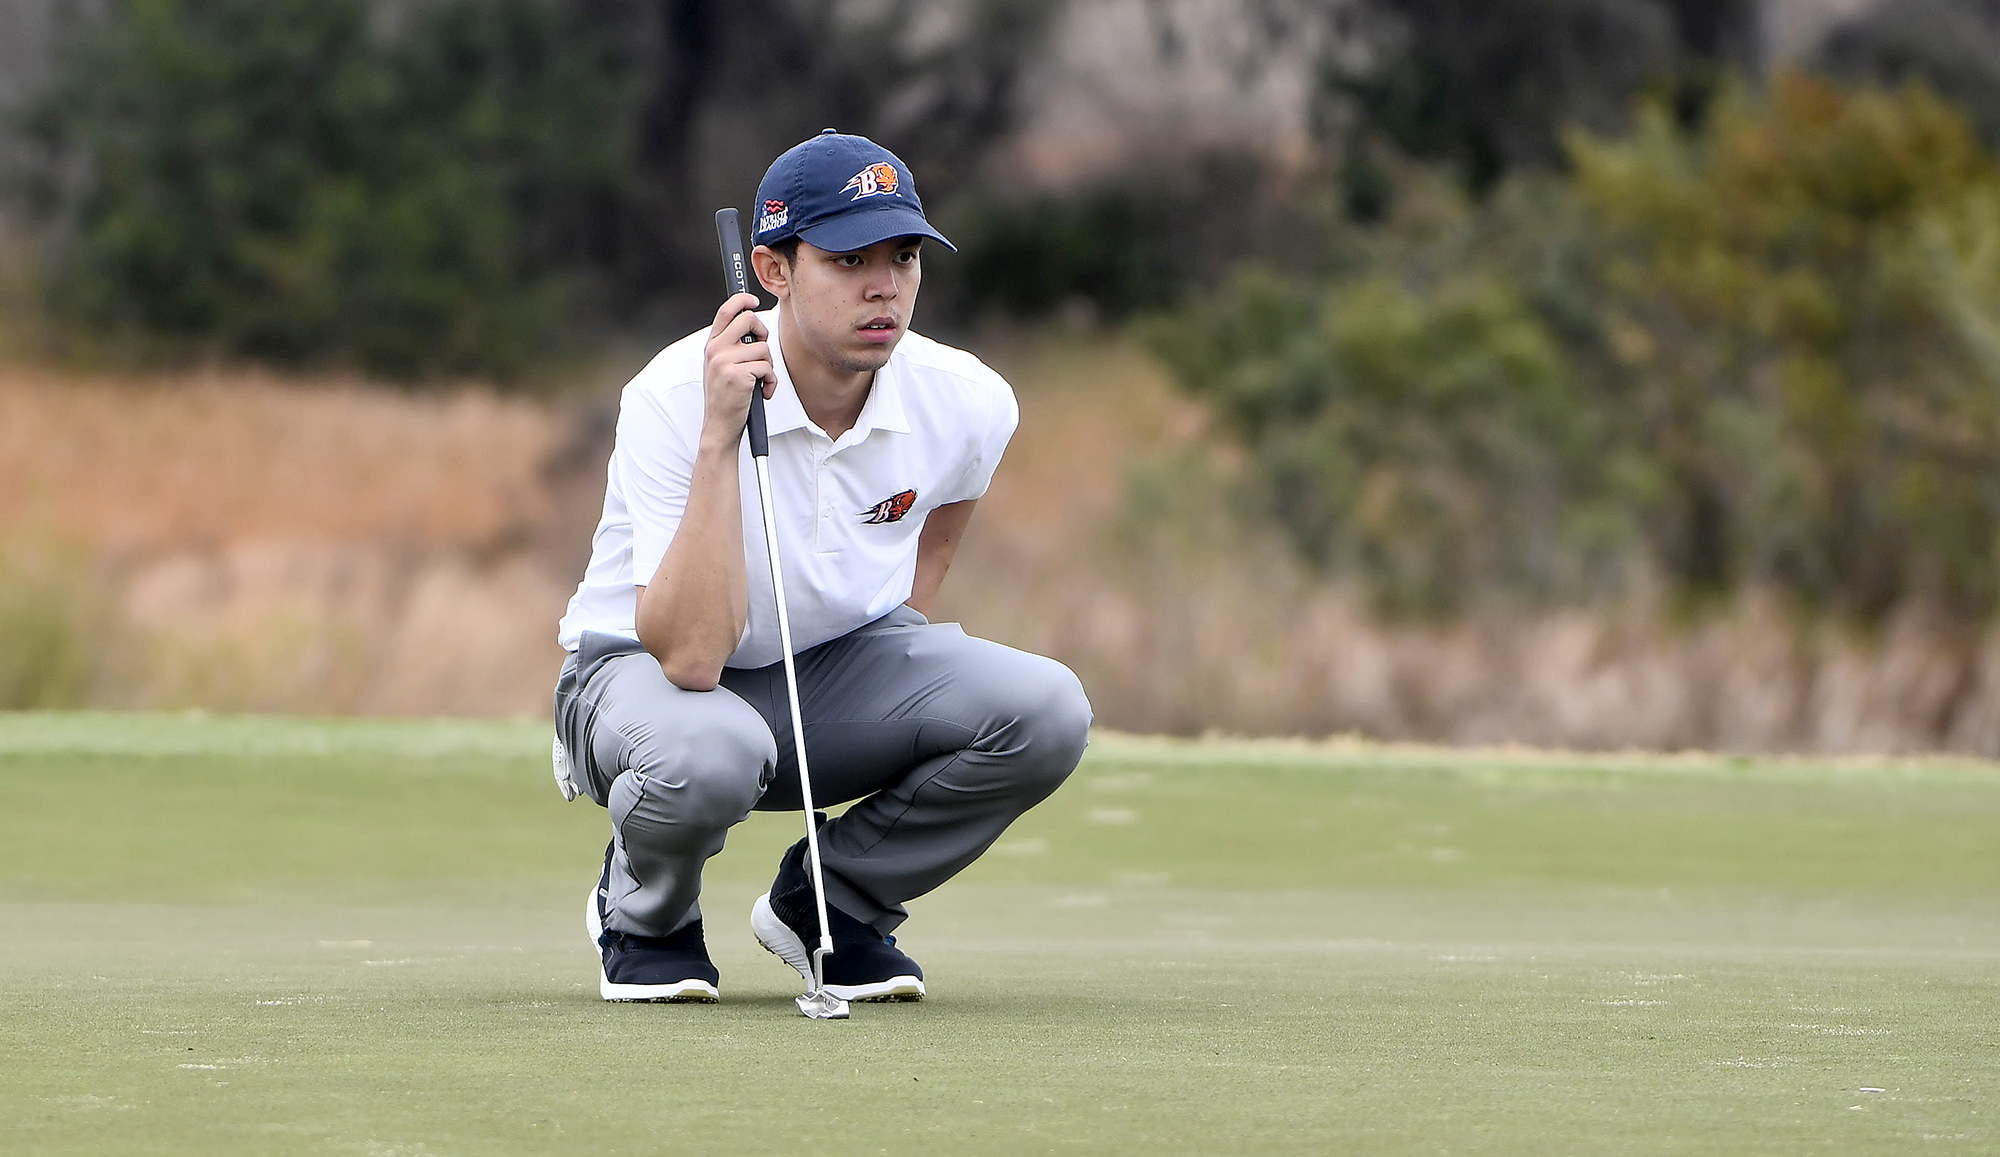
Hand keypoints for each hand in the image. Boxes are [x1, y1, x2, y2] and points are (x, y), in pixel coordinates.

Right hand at [700, 292, 772, 448]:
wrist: (719, 425)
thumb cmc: (726, 396)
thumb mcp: (721, 366)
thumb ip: (732, 345)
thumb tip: (752, 322)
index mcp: (712, 345)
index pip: (725, 311)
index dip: (742, 300)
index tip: (753, 300)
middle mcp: (715, 350)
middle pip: (749, 319)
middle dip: (763, 333)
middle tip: (761, 351)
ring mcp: (724, 362)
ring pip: (763, 348)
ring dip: (768, 366)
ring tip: (759, 380)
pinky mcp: (737, 376)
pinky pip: (767, 368)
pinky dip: (771, 382)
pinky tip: (762, 392)